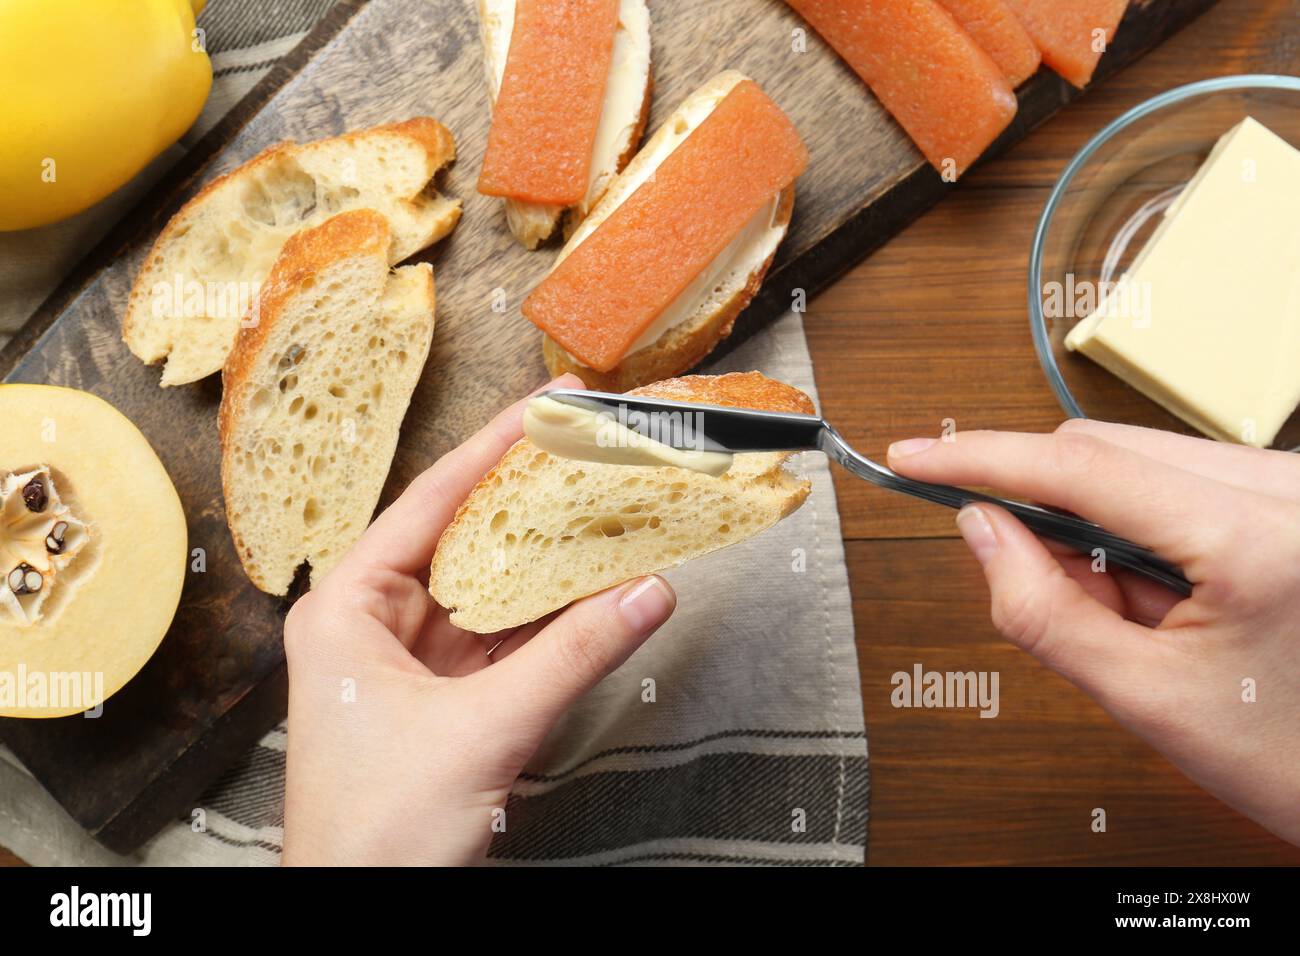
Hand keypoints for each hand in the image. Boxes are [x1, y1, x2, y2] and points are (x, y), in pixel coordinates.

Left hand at [280, 376, 676, 864]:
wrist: (361, 915)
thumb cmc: (374, 836)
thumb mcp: (483, 730)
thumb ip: (573, 656)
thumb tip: (644, 596)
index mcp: (345, 610)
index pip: (428, 503)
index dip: (491, 451)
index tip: (542, 409)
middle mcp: (371, 626)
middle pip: (465, 542)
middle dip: (530, 505)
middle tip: (586, 455)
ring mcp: (409, 665)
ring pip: (490, 594)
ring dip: (548, 565)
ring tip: (604, 513)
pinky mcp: (444, 702)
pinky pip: (505, 642)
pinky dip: (550, 622)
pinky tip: (595, 591)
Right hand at [887, 419, 1299, 844]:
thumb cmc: (1285, 752)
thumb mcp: (1143, 697)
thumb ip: (1043, 610)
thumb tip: (980, 529)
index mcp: (1255, 541)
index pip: (1081, 469)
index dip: (981, 458)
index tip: (916, 458)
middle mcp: (1284, 492)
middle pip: (1104, 450)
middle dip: (1047, 516)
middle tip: (1046, 590)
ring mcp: (1289, 486)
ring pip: (1132, 461)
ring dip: (1095, 529)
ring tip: (1134, 615)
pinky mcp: (1284, 492)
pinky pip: (1171, 478)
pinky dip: (1135, 528)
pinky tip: (1164, 595)